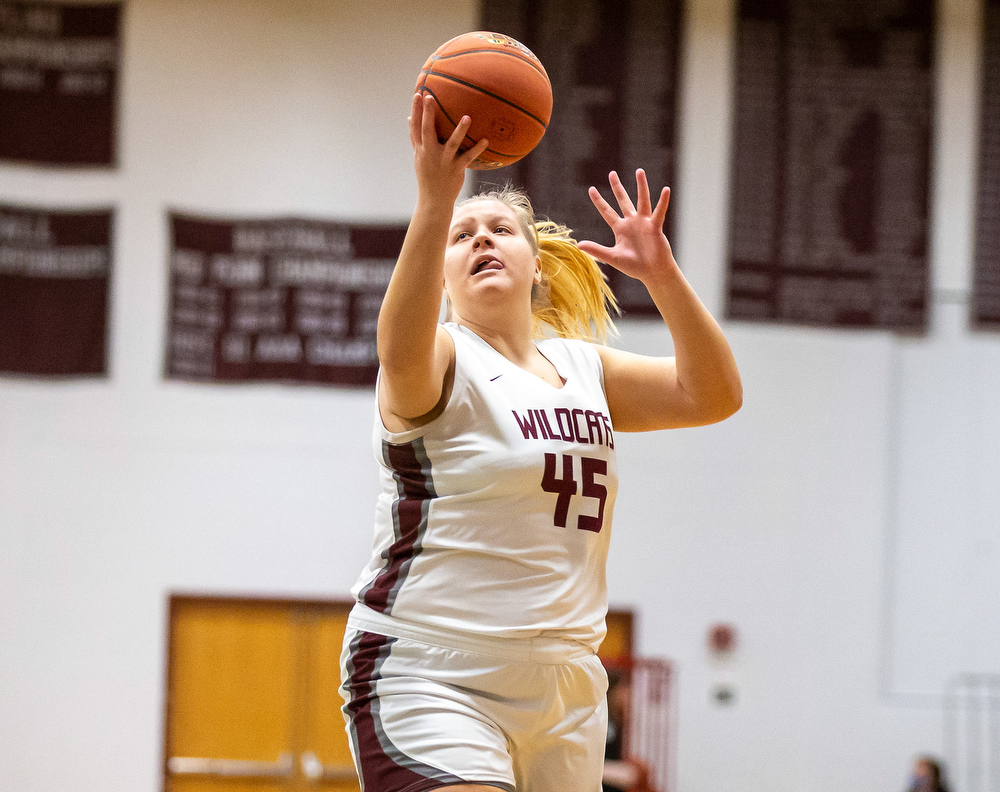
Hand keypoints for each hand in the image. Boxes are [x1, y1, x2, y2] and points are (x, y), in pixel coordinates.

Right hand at [409, 93, 489, 205]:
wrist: (433, 200)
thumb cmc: (427, 175)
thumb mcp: (418, 157)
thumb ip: (415, 137)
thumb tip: (409, 118)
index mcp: (420, 150)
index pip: (415, 127)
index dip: (416, 111)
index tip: (418, 94)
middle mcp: (430, 154)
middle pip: (428, 131)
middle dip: (428, 114)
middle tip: (430, 97)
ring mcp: (443, 162)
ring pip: (451, 144)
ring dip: (459, 130)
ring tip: (467, 117)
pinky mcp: (456, 169)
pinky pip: (468, 157)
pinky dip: (477, 149)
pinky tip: (486, 140)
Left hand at [577, 169, 675, 284]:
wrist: (652, 273)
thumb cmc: (634, 266)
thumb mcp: (612, 257)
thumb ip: (596, 250)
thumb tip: (578, 245)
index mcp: (620, 229)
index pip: (607, 211)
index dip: (599, 201)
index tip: (591, 189)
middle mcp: (631, 222)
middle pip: (623, 200)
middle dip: (617, 187)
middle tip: (612, 173)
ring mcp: (644, 223)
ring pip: (642, 200)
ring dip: (641, 186)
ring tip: (639, 171)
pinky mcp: (655, 227)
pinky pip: (659, 212)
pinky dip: (662, 202)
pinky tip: (665, 190)